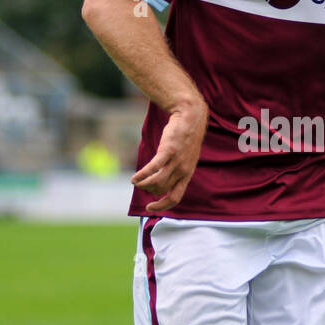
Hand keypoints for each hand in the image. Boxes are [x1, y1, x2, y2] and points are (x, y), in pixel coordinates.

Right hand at [131, 98, 207, 212]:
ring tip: (135, 182)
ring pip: (157, 182)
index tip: (150, 208)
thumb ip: (176, 169)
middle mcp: (182, 170)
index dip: (162, 206)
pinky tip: (134, 178)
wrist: (190, 117)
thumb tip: (162, 178)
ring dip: (143, 185)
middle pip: (162, 190)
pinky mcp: (168, 151)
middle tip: (141, 185)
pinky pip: (153, 168)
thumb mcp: (185, 157)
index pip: (175, 198)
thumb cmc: (185, 136)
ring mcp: (176, 161)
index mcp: (187, 174)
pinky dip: (142, 175)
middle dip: (149, 191)